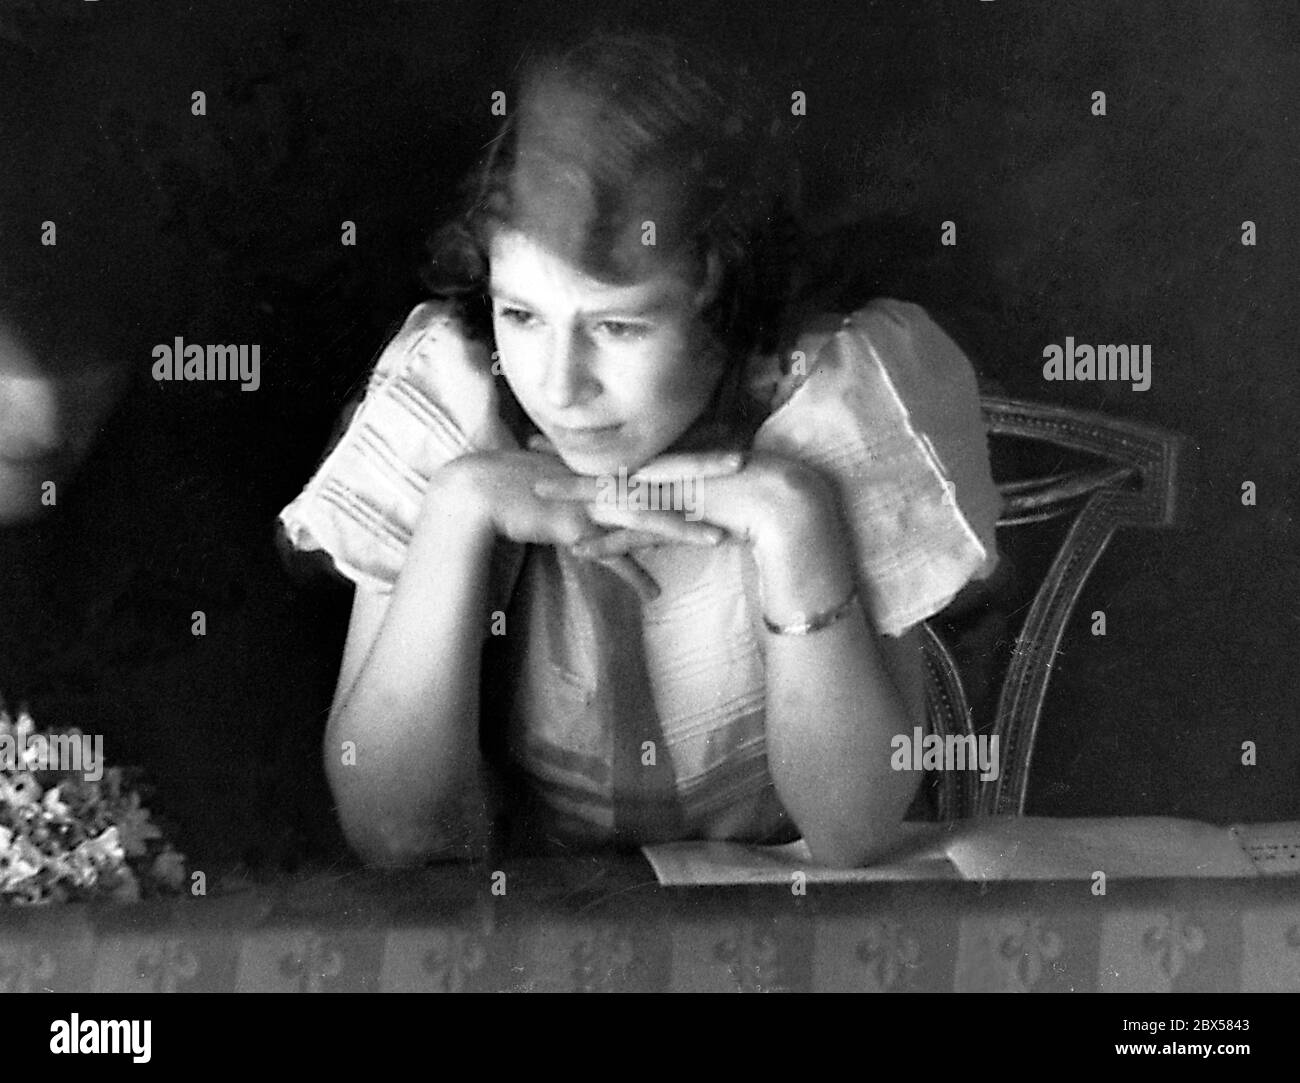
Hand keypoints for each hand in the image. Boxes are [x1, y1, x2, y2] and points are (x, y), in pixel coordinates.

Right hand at [430, 441, 726, 600]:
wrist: (481, 490)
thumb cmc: (523, 490)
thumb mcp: (565, 495)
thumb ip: (592, 508)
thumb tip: (607, 524)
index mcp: (607, 465)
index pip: (658, 455)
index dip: (691, 450)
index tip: (725, 441)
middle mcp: (605, 477)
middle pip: (664, 470)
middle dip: (704, 467)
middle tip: (743, 461)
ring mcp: (594, 499)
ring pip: (648, 511)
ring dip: (685, 527)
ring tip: (720, 539)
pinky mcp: (576, 524)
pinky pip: (611, 549)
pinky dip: (634, 571)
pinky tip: (655, 591)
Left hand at [530, 444, 855, 617]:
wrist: (781, 502)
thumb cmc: (752, 490)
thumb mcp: (710, 482)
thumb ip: (685, 483)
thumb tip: (665, 486)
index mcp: (668, 464)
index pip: (616, 453)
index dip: (581, 446)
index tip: (550, 436)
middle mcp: (663, 476)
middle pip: (604, 467)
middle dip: (565, 461)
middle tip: (526, 449)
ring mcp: (668, 498)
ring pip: (612, 497)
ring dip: (575, 497)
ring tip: (538, 496)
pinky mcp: (677, 523)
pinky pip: (635, 537)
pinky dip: (607, 545)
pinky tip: (579, 549)